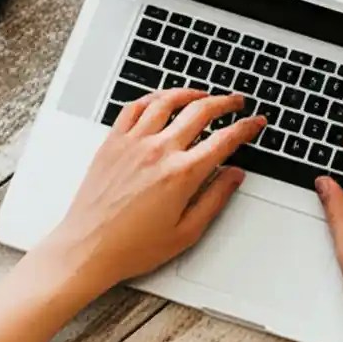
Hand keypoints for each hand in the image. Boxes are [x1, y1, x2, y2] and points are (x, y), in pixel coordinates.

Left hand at [43, 89, 265, 293]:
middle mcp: (158, 151)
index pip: (224, 140)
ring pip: (167, 101)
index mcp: (181, 175)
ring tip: (204, 95)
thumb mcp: (186, 232)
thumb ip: (215, 199)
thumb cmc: (132, 247)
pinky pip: (134, 107)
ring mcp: (133, 143)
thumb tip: (234, 175)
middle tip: (237, 102)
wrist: (87, 248)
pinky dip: (153, 97)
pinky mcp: (112, 143)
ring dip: (191, 93)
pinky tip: (161, 99)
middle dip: (225, 103)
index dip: (246, 127)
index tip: (255, 122)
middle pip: (200, 111)